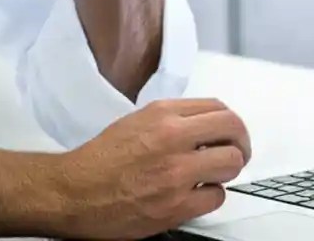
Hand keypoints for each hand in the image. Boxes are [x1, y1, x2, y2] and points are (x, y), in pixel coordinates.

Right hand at [53, 99, 251, 239]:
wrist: (73, 192)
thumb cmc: (100, 160)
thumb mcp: (136, 121)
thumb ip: (173, 119)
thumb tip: (204, 125)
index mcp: (163, 114)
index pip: (219, 108)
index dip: (230, 123)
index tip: (230, 133)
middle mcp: (172, 138)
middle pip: (234, 131)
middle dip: (241, 143)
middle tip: (237, 153)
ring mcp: (176, 173)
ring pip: (231, 164)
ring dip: (226, 171)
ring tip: (212, 175)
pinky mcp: (175, 205)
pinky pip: (216, 197)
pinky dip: (210, 196)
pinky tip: (196, 194)